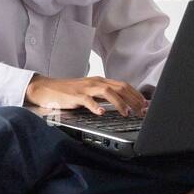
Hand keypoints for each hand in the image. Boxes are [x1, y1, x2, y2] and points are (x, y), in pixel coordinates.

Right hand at [25, 75, 146, 115]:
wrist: (47, 88)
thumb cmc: (69, 92)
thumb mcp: (90, 91)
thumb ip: (104, 96)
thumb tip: (122, 104)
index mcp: (100, 81)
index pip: (124, 85)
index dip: (136, 94)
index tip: (146, 104)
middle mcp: (96, 82)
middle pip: (120, 88)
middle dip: (134, 99)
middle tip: (142, 111)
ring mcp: (86, 88)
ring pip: (108, 92)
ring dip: (119, 103)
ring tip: (126, 113)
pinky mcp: (75, 96)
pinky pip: (88, 100)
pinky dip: (96, 106)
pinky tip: (101, 113)